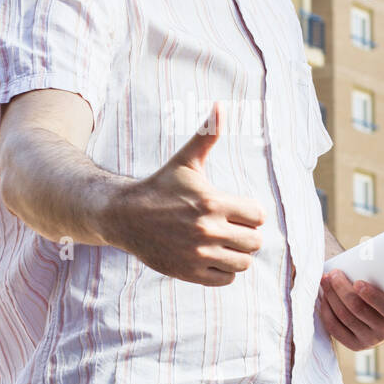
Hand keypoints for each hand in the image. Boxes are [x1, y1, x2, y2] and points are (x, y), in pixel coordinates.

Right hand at [108, 101, 265, 286]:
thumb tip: (220, 105)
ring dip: (238, 254)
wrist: (125, 217)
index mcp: (212, 202)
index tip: (238, 211)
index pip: (259, 215)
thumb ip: (207, 135)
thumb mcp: (185, 161)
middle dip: (248, 234)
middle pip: (255, 241)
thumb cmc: (160, 187)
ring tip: (225, 243)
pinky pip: (226, 278)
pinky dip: (225, 270)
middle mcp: (207, 230)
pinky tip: (213, 256)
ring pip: (243, 262)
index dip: (252, 213)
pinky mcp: (189, 272)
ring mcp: (199, 254)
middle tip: (233, 228)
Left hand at [317, 271, 383, 351]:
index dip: (371, 296)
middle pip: (359, 310)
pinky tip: (323, 298)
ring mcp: (370, 340)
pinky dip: (326, 312)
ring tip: (325, 281)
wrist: (383, 309)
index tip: (357, 282)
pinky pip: (336, 329)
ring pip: (344, 317)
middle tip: (333, 274)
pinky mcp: (355, 345)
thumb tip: (375, 235)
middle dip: (341, 289)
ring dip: (331, 297)